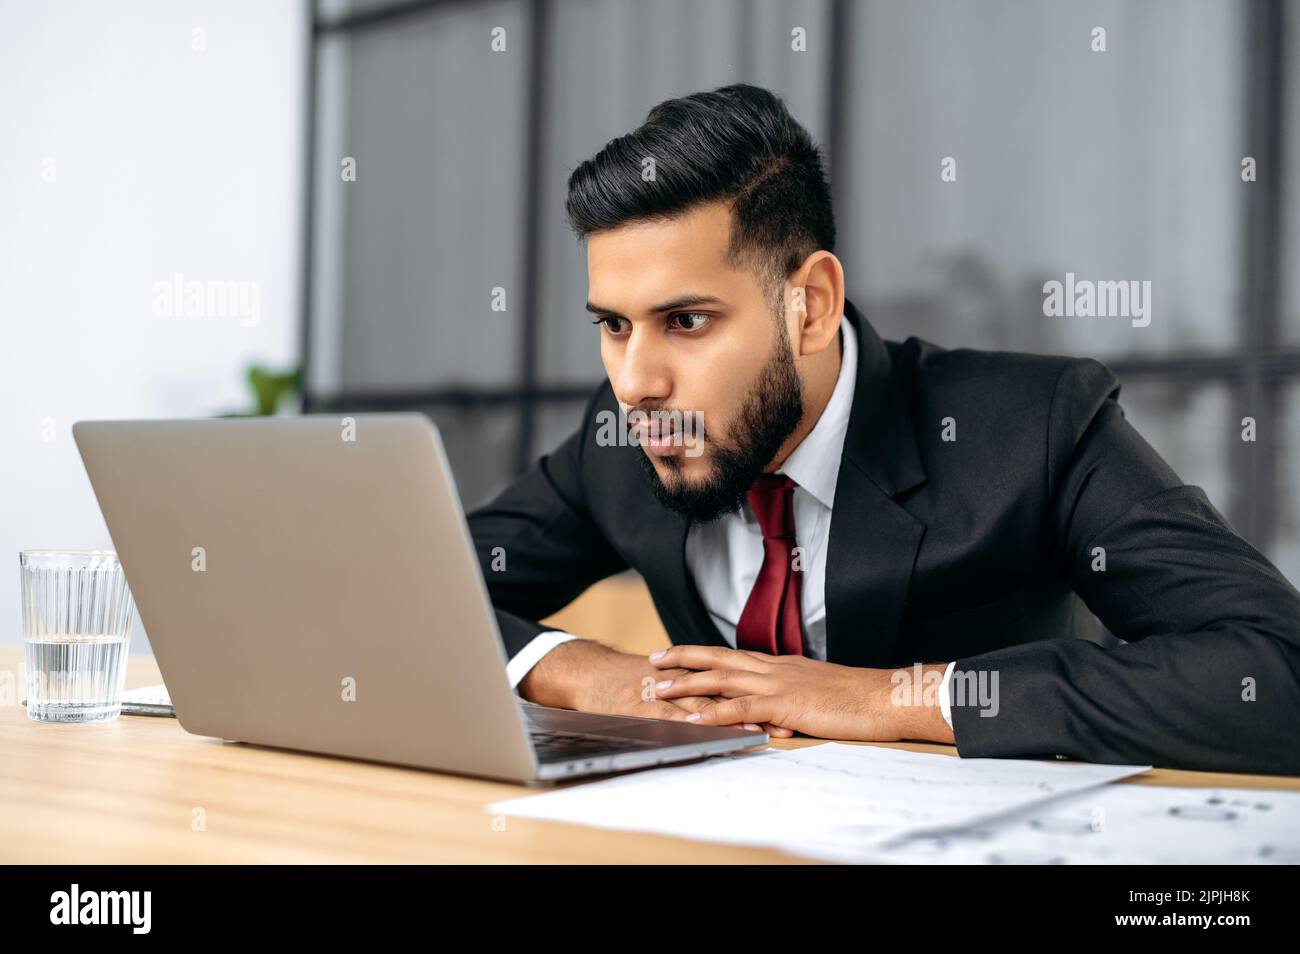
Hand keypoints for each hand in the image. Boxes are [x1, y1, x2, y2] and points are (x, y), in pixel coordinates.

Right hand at [518, 639, 779, 732]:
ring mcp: (661, 694)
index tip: (788, 706)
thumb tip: (721, 697)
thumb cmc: (623, 677)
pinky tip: (711, 740)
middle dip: (757, 708)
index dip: (760, 693)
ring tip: (763, 732)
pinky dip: (693, 729)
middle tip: (788, 722)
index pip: (731, 681)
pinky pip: (672, 720)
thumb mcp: (661, 675)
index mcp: (688, 671)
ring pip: (705, 705)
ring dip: (734, 720)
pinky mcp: (643, 709)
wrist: (587, 672)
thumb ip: (689, 684)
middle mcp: (680, 679)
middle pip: (726, 692)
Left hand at [648, 646, 952, 742]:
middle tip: (653, 659)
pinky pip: (740, 708)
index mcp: (781, 665)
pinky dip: (712, 714)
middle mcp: (774, 669)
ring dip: (687, 684)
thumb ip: (795, 693)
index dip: (704, 654)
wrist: (884, 697)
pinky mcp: (784, 704)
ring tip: (658, 689)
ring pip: (722, 679)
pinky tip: (692, 721)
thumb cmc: (859, 698)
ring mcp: (777, 684)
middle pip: (719, 658)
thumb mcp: (819, 689)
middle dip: (684, 658)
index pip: (734, 655)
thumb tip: (779, 704)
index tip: (677, 653)